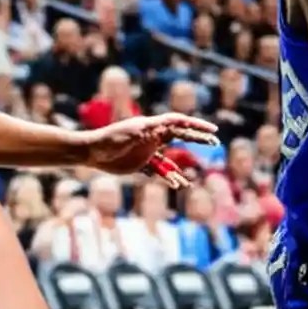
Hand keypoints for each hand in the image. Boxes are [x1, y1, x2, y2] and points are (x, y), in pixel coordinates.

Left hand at [81, 113, 218, 186]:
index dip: (197, 125)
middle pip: (181, 136)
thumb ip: (147, 131)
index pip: (180, 123)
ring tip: (190, 180)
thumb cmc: (109, 139)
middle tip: (215, 142)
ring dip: (181, 168)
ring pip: (171, 159)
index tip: (212, 130)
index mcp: (153, 127)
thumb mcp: (129, 133)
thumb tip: (164, 127)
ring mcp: (149, 151)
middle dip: (198, 139)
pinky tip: (177, 186)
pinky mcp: (142, 163)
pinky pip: (160, 171)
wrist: (92, 152)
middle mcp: (154, 137)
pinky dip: (169, 178)